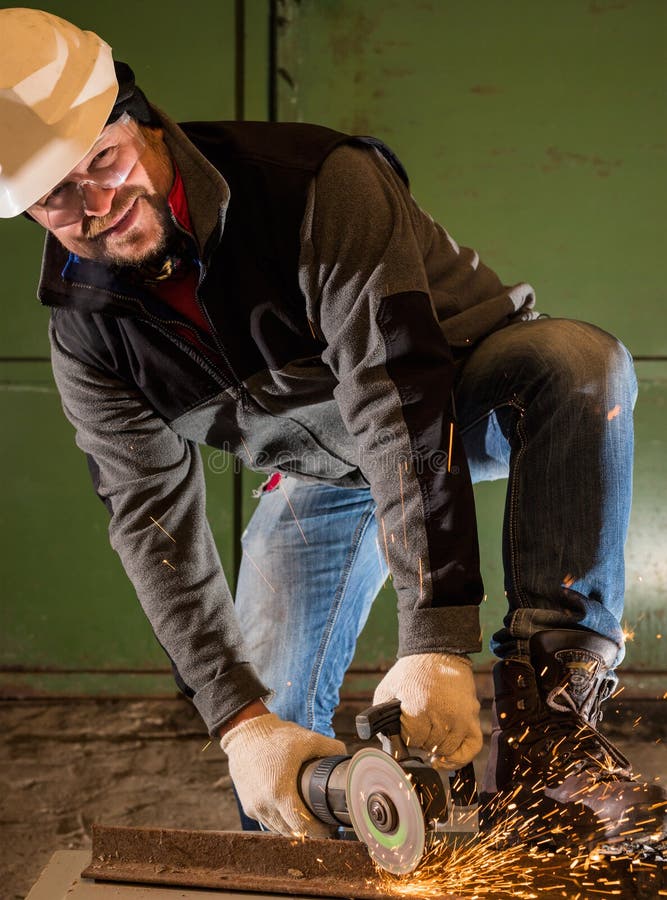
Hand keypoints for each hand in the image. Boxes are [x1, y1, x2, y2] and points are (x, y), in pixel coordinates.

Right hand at [220, 712, 345, 835]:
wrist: (245, 733)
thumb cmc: (275, 737)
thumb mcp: (307, 739)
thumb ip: (331, 748)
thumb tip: (346, 757)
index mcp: (281, 793)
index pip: (304, 828)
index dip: (320, 831)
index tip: (330, 826)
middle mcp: (265, 806)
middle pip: (293, 832)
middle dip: (310, 831)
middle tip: (323, 822)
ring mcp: (255, 808)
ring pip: (279, 830)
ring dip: (294, 827)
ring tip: (308, 818)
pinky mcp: (248, 806)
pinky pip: (268, 821)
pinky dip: (280, 820)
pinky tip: (290, 811)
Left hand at [373, 653, 481, 768]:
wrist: (438, 652)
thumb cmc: (411, 673)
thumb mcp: (387, 691)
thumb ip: (382, 719)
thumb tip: (388, 745)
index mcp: (418, 708)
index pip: (411, 741)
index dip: (406, 735)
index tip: (406, 724)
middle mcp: (442, 715)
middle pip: (429, 747)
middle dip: (421, 739)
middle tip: (419, 724)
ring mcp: (460, 718)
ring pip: (447, 750)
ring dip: (437, 746)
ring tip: (431, 733)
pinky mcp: (472, 718)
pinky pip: (471, 749)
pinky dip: (459, 758)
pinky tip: (446, 757)